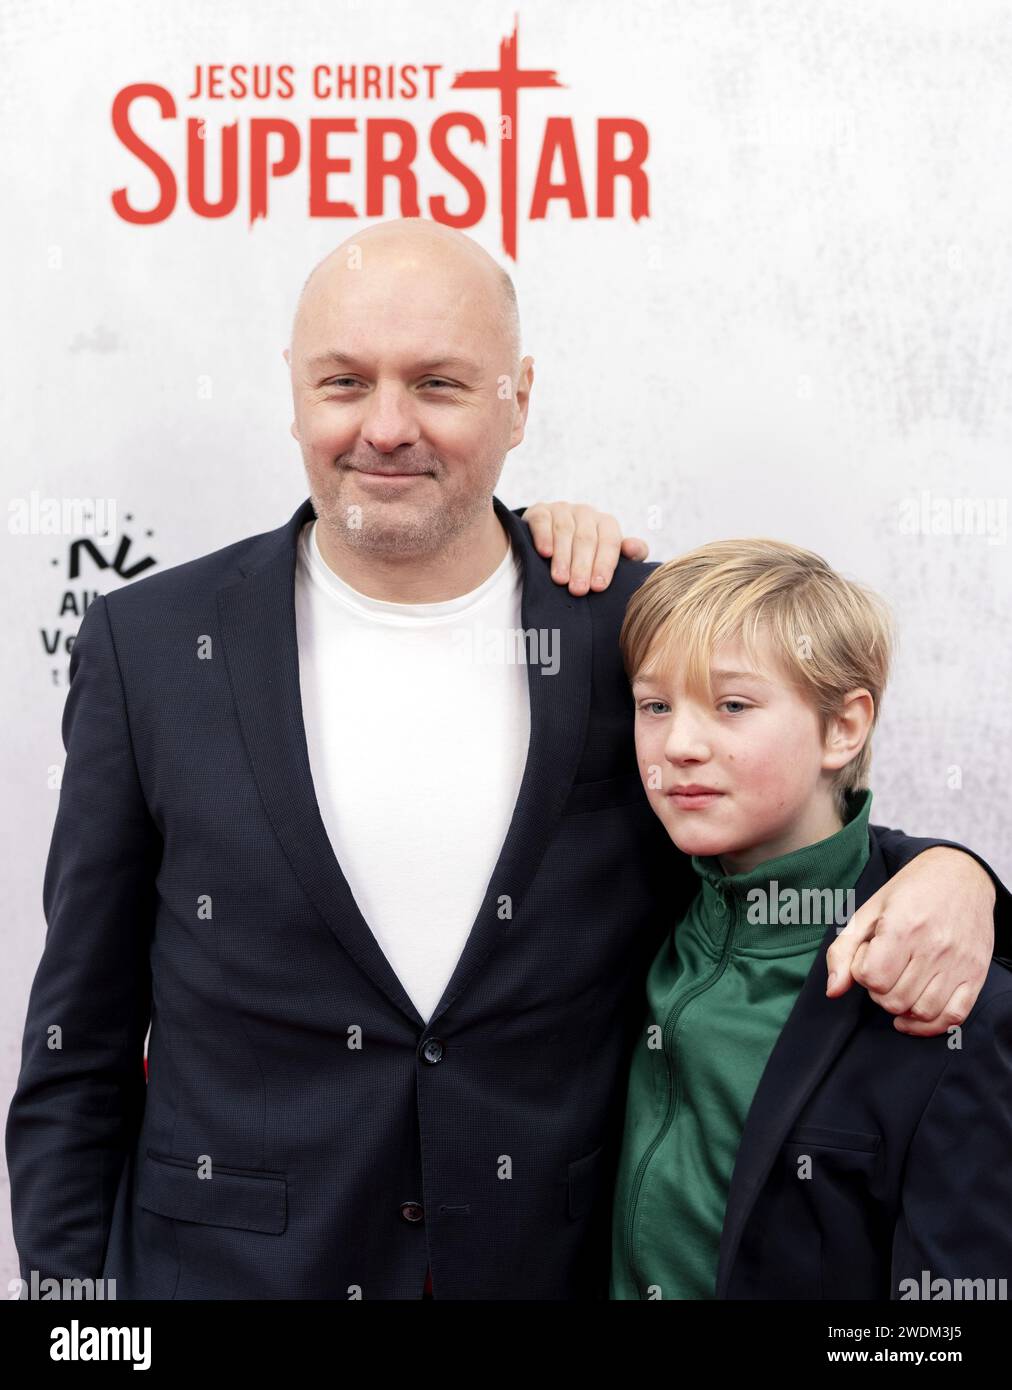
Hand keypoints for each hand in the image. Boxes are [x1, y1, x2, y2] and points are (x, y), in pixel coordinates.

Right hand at [520, 501, 649, 594]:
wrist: (550, 542)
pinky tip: (544, 553)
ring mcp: (562, 510)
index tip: (598, 586)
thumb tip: (633, 548)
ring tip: (560, 580)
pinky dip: (544, 537)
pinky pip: (542, 521)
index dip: (605, 564)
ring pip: (564, 530)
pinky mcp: (539, 511)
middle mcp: (585, 513)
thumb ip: (631, 554)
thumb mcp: (609, 557)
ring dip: (562, 557)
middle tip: (578, 589)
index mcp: (606, 524)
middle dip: (582, 566)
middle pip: (586, 538)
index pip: (610, 541)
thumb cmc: (587, 556)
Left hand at [826, 847, 995, 1034]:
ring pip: (920, 1012)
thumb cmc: (910, 891)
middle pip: (893, 1000)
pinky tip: (914, 1015)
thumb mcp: (868, 911)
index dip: (862, 972)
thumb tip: (833, 991)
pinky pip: (953, 1017)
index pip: (872, 978)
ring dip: (902, 1007)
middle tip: (886, 969)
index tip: (870, 955)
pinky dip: (931, 1025)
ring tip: (901, 983)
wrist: (960, 875)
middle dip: (880, 990)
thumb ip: (843, 951)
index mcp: (903, 927)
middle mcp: (933, 947)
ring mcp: (958, 963)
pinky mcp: (976, 974)